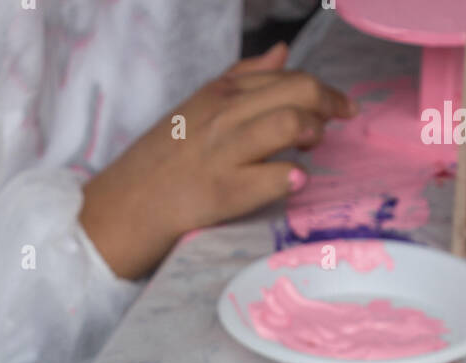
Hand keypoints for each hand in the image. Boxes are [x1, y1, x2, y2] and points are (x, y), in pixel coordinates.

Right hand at [80, 42, 355, 279]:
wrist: (126, 206)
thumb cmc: (164, 161)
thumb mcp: (198, 107)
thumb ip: (242, 79)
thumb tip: (281, 52)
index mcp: (219, 93)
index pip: (284, 76)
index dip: (321, 88)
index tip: (338, 106)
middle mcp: (223, 116)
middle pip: (295, 92)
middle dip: (329, 104)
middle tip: (338, 122)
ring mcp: (224, 154)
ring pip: (288, 124)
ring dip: (313, 133)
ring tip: (312, 147)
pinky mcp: (224, 192)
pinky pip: (274, 178)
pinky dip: (292, 177)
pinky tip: (295, 181)